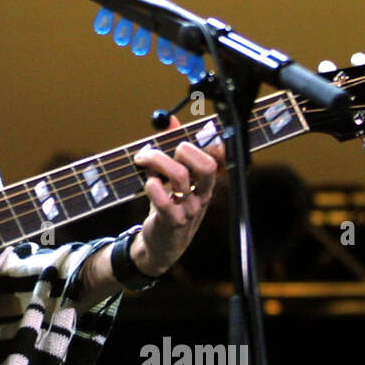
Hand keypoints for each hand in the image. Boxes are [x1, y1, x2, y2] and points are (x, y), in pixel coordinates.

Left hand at [130, 115, 224, 276]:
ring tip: (145, 163)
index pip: (220, 160)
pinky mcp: (171, 221)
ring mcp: (189, 209)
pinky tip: (148, 183)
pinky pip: (164, 199)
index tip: (197, 134)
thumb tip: (168, 120)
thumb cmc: (169, 204)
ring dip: (157, 162)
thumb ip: (173, 148)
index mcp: (206, 183)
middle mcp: (202, 195)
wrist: (162, 244)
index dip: (213, 145)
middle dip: (184, 150)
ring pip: (180, 176)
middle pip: (207, 165)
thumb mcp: (174, 178)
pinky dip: (152, 186)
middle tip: (165, 150)